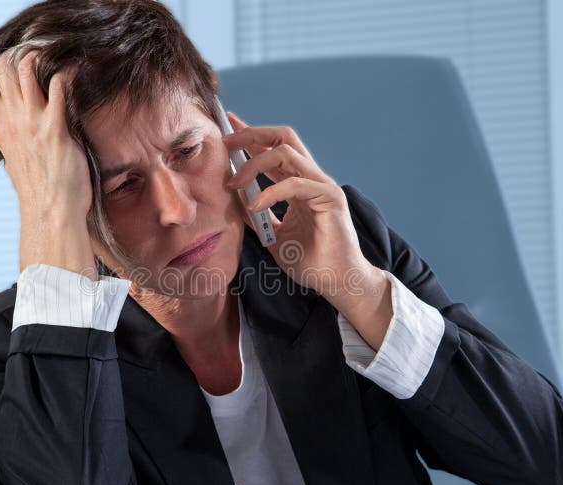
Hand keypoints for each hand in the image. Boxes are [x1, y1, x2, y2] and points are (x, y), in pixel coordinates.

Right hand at [0, 51, 96, 276]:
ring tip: (57, 60)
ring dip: (39, 58)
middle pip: (4, 73)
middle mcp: (14, 124)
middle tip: (43, 59)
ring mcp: (33, 124)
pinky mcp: (55, 129)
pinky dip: (66, 74)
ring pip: (24, 71)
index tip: (25, 79)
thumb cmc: (43, 197)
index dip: (6, 81)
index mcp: (4, 133)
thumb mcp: (20, 169)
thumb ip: (17, 150)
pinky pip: (58, 88)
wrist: (52, 216)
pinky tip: (75, 71)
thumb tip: (18, 146)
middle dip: (20, 58)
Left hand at [222, 113, 385, 311]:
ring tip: (233, 183)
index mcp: (299, 184)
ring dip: (254, 163)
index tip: (228, 124)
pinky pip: (295, 184)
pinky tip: (255, 207)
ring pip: (286, 153)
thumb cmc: (310, 262)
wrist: (336, 283)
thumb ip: (257, 215)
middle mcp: (312, 178)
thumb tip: (233, 199)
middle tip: (226, 143)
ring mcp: (323, 185)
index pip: (275, 148)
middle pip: (283, 137)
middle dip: (252, 134)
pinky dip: (270, 192)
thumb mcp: (273, 236)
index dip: (251, 134)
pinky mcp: (330, 198)